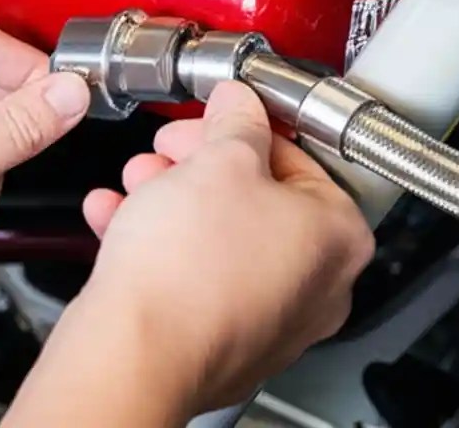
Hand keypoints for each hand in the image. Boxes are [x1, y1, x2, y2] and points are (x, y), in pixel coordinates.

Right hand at [6, 82, 372, 424]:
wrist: (137, 351)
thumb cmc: (189, 269)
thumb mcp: (220, 160)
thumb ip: (237, 122)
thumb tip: (241, 107)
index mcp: (340, 237)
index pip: (302, 160)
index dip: (247, 128)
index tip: (217, 118)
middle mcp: (317, 287)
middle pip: (259, 202)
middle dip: (201, 167)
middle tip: (169, 151)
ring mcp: (271, 322)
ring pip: (222, 241)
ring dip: (174, 202)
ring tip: (137, 183)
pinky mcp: (222, 343)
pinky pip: (194, 280)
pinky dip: (159, 246)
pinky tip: (118, 221)